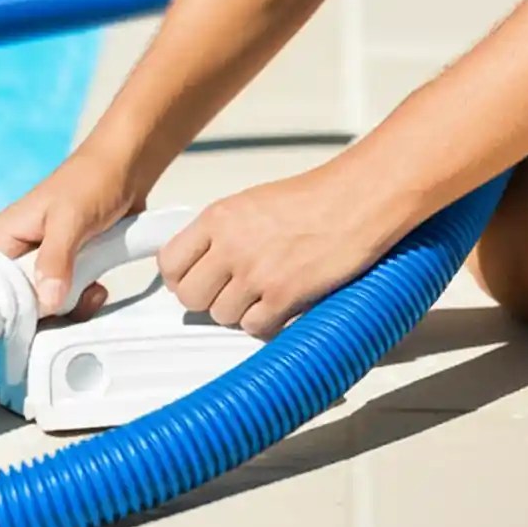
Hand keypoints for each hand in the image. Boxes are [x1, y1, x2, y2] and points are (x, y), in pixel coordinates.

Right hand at [0, 150, 145, 318]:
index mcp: (0, 240)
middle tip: (82, 292)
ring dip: (74, 304)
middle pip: (22, 303)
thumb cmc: (92, 182)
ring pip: (47, 305)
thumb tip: (47, 302)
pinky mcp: (63, 269)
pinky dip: (84, 299)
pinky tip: (99, 287)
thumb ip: (55, 260)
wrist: (126, 167)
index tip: (52, 310)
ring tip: (95, 287)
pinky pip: (66, 299)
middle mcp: (14, 254)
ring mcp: (39, 263)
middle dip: (54, 307)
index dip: (20, 308)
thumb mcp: (71, 220)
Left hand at [157, 168, 404, 338]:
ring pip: (222, 316)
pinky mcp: (284, 295)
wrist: (358, 200)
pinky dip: (267, 323)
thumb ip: (219, 233)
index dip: (179, 279)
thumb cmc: (313, 199)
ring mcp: (256, 272)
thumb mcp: (249, 205)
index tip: (190, 282)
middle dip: (207, 300)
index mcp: (217, 219)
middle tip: (228, 293)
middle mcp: (230, 245)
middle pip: (190, 297)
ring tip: (263, 294)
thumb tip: (198, 265)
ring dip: (240, 312)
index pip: (170, 263)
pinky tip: (281, 306)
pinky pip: (255, 327)